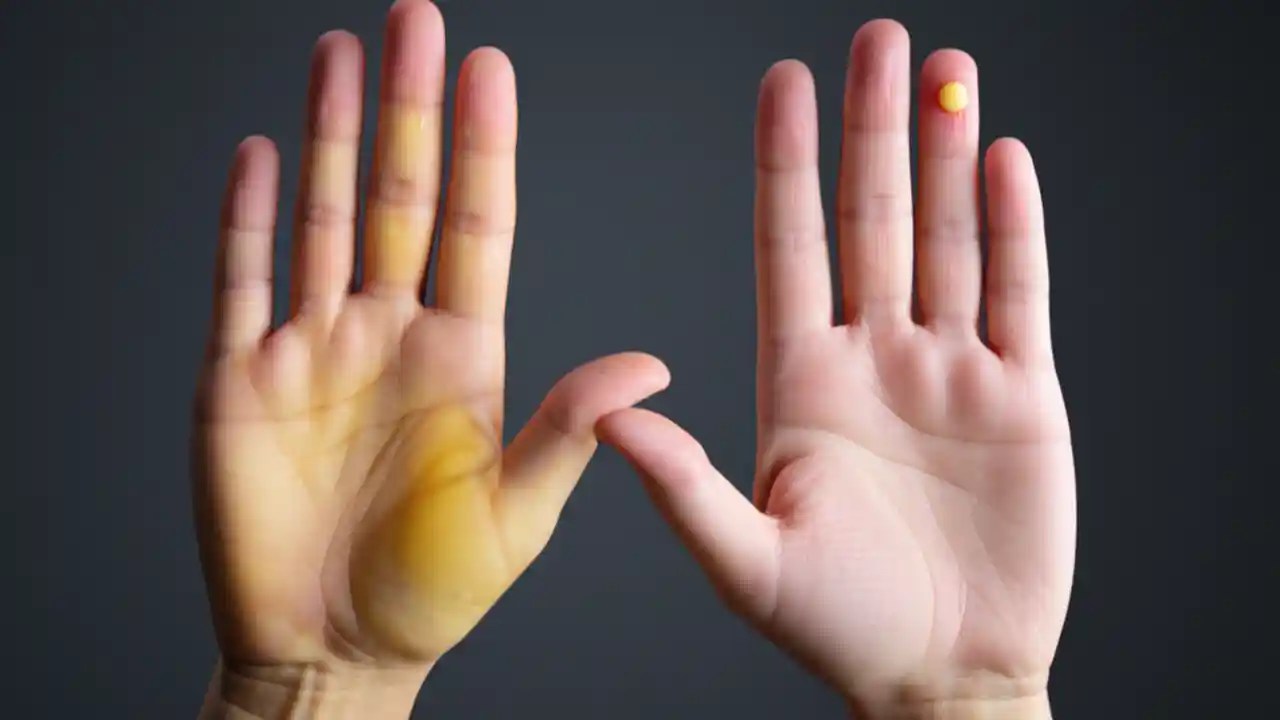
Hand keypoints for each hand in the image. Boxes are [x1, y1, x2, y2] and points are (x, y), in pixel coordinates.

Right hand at [193, 0, 666, 711]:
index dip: (484, 147)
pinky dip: (249, 218)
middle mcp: (391, 334)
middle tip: (417, 21)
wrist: (335, 651)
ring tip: (342, 56)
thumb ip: (571, 430)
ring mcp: (314, 349)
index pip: (478, 226)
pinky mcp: (240, 378)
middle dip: (410, 110)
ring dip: (332, 136)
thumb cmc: (433, 592)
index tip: (490, 70)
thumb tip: (652, 364)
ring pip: (324, 217)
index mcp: (463, 355)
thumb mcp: (515, 512)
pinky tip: (261, 153)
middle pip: (402, 198)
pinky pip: (243, 279)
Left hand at [597, 21, 1072, 718]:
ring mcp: (948, 370)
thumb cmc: (838, 627)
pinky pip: (1018, 293)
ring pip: (947, 239)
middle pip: (871, 220)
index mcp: (800, 379)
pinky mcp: (1020, 396)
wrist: (941, 674)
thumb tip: (607, 414)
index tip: (781, 84)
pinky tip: (1002, 160)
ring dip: (946, 155)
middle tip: (876, 41)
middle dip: (873, 131)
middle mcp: (872, 357)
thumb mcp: (744, 561)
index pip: (789, 247)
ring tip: (945, 73)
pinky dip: (1015, 227)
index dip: (786, 165)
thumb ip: (681, 484)